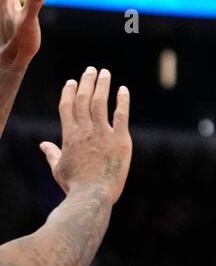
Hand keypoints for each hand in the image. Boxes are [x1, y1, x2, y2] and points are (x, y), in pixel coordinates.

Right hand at [40, 68, 131, 203]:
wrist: (92, 196)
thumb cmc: (74, 186)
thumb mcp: (58, 169)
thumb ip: (51, 154)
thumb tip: (43, 144)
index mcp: (69, 135)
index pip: (67, 106)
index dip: (69, 91)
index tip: (72, 81)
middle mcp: (85, 130)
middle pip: (83, 99)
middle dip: (86, 82)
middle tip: (90, 69)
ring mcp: (103, 134)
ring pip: (101, 102)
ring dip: (102, 85)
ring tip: (104, 73)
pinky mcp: (120, 140)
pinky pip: (121, 115)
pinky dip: (122, 100)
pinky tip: (123, 90)